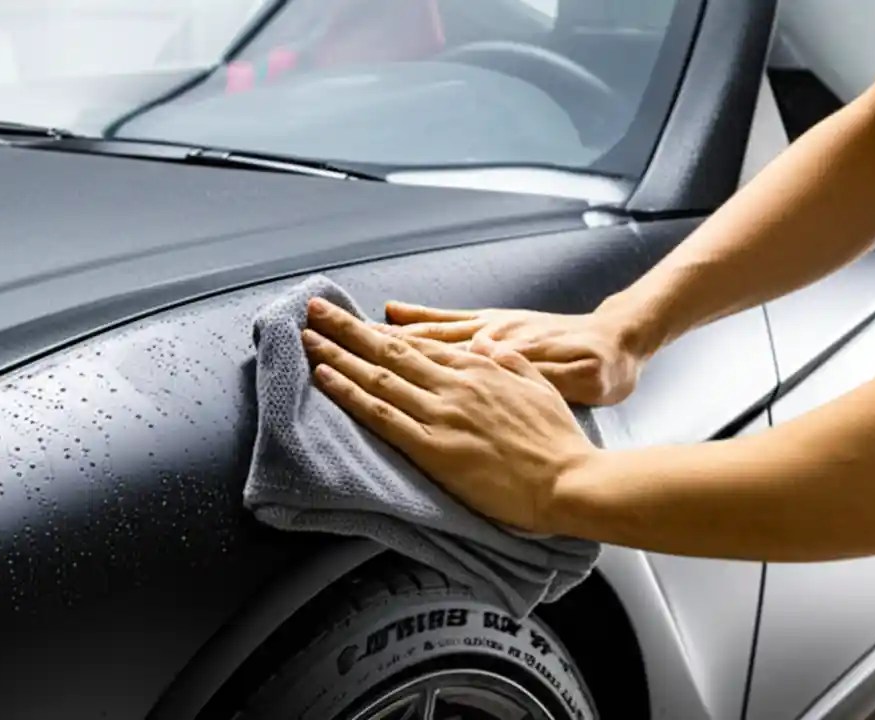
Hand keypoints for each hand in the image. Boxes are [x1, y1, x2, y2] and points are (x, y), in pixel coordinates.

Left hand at [302, 296, 596, 531]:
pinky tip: (324, 377)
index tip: (354, 320)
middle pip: (389, 350)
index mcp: (478, 368)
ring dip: (337, 354)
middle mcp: (454, 384)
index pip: (418, 345)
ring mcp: (441, 414)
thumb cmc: (557, 440)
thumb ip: (509, 363)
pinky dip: (348, 393)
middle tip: (315, 310)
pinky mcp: (433, 447)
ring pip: (376, 377)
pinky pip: (381, 415)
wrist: (568, 480)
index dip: (380, 332)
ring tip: (306, 337)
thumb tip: (485, 348)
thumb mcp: (538, 385)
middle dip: (347, 328)